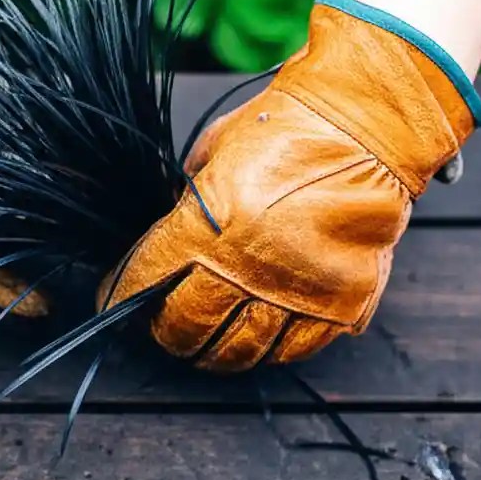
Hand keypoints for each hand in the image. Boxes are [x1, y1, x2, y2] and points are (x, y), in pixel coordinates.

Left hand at [102, 0, 480, 369]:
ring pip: (241, 350)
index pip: (148, 280)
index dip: (124, 294)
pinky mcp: (341, 303)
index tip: (114, 297)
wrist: (366, 127)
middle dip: (167, 332)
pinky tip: (258, 338)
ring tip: (204, 345)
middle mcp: (251, 268)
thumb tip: (169, 237)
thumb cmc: (284, 130)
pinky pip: (296, 349)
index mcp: (210, 226)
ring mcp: (299, 292)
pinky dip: (271, 349)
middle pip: (189, 327)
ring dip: (214, 352)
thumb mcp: (213, 155)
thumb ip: (187, 203)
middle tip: (161, 327)